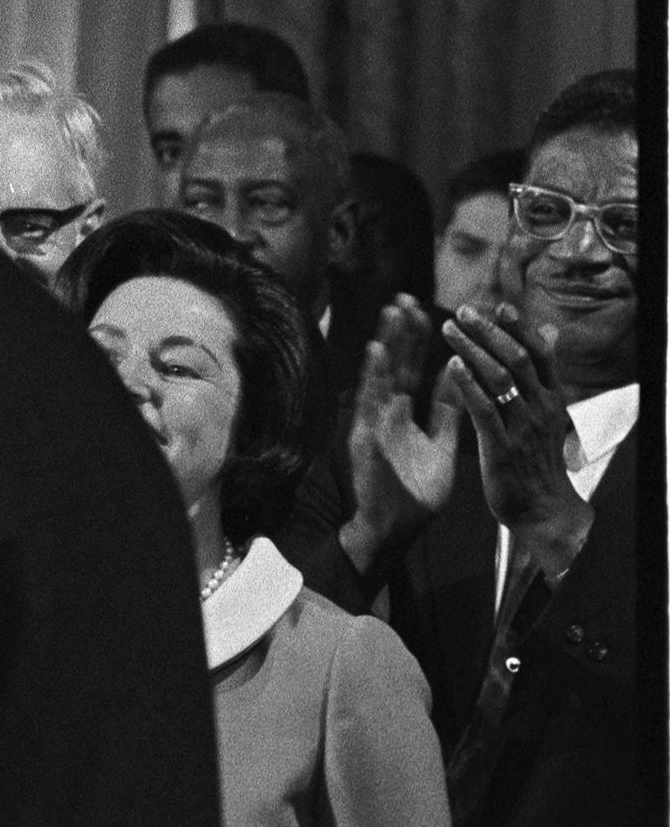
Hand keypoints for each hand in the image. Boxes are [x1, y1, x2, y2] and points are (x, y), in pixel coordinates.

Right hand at [340, 296, 461, 570]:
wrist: (397, 529)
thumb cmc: (416, 493)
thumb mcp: (441, 445)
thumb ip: (448, 412)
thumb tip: (460, 376)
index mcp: (402, 415)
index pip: (410, 369)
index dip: (417, 340)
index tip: (424, 308)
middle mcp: (384, 415)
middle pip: (394, 365)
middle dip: (401, 332)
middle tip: (407, 297)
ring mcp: (372, 425)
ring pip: (380, 377)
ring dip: (386, 344)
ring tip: (393, 312)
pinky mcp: (365, 440)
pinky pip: (370, 404)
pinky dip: (373, 378)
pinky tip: (377, 352)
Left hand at [444, 302, 594, 579]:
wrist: (542, 510)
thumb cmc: (537, 461)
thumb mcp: (547, 415)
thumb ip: (543, 375)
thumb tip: (549, 332)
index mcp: (552, 400)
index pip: (540, 354)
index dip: (520, 328)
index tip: (499, 306)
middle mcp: (540, 408)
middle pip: (518, 359)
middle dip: (490, 332)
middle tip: (464, 311)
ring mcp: (522, 426)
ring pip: (500, 378)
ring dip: (473, 350)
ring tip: (449, 330)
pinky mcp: (501, 446)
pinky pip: (484, 409)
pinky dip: (468, 384)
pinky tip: (451, 366)